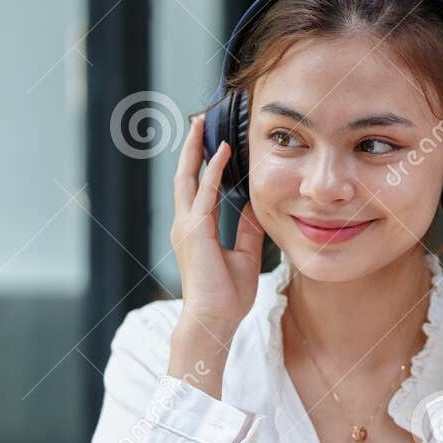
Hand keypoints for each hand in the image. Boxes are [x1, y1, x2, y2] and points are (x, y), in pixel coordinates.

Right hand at [168, 117, 264, 387]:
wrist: (214, 321)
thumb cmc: (228, 296)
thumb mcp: (244, 256)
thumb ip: (247, 230)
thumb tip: (256, 207)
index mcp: (195, 229)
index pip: (198, 187)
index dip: (203, 163)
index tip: (213, 141)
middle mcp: (186, 224)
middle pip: (185, 176)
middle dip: (192, 148)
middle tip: (199, 121)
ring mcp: (187, 227)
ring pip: (188, 178)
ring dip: (196, 150)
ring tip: (202, 124)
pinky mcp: (194, 232)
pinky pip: (204, 195)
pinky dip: (212, 172)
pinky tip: (221, 153)